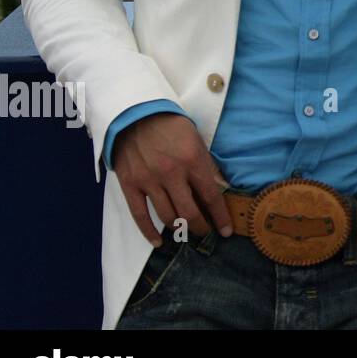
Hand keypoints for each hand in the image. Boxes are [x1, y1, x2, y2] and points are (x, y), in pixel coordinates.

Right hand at [113, 113, 233, 246]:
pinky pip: (140, 216)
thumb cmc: (171, 127)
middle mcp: (172, 174)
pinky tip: (158, 242)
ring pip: (167, 217)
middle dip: (200, 228)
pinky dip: (149, 232)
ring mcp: (149, 181)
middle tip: (205, 233)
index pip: (211, 197)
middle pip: (190, 213)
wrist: (136, 115)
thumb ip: (205, 166)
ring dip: (179, 230)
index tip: (226, 231)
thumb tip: (218, 191)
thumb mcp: (196, 141)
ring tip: (186, 234)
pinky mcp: (130, 185)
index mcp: (192, 161)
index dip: (220, 217)